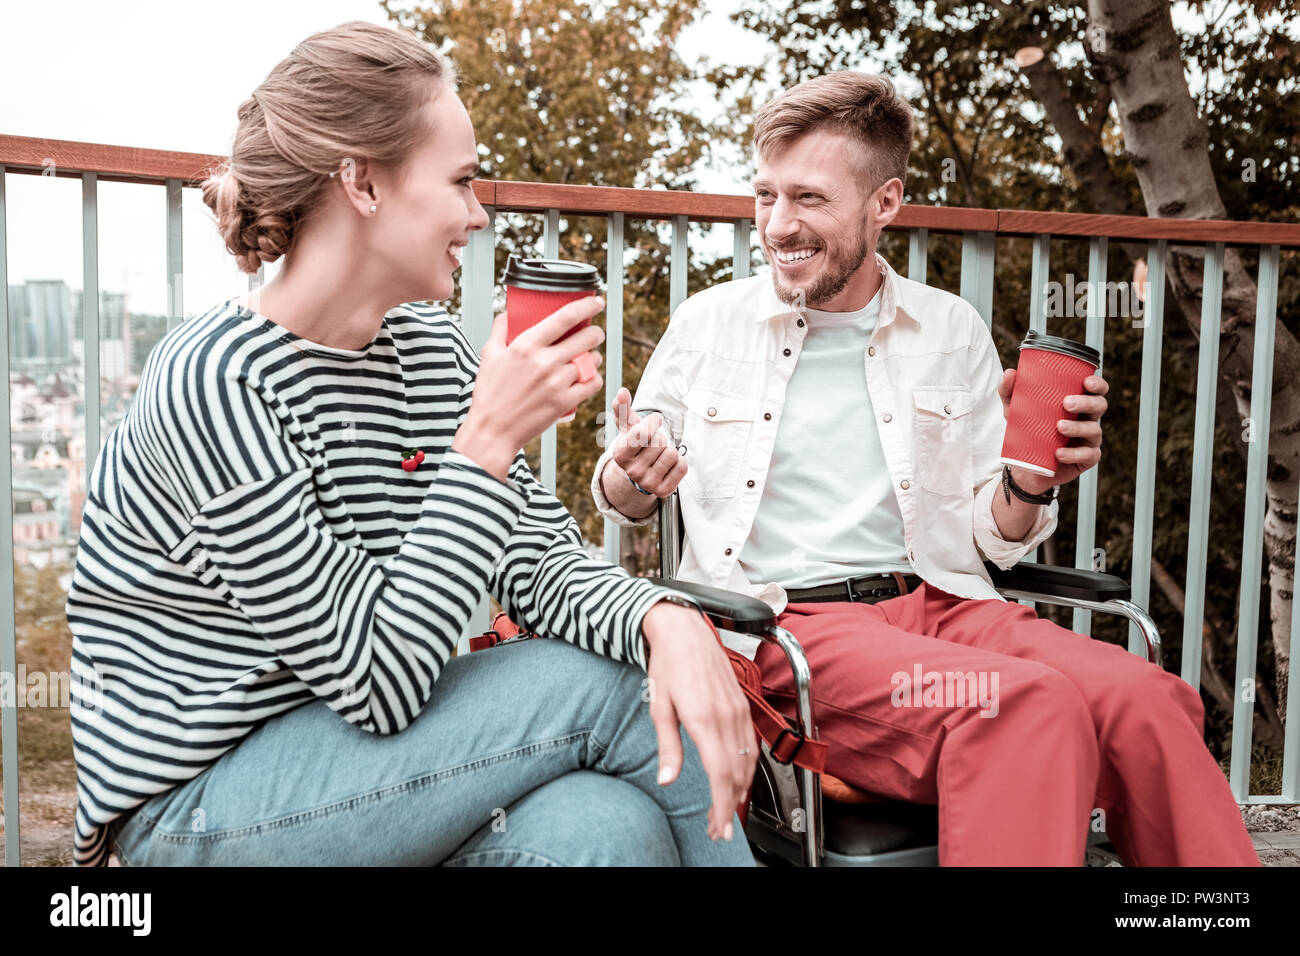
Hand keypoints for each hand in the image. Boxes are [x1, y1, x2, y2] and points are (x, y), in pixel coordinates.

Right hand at [452, 298, 605, 478]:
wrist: (492, 430)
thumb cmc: (489, 393)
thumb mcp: (489, 354)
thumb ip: (500, 329)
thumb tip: (508, 313)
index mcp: (526, 346)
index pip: (565, 317)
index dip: (586, 306)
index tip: (597, 301)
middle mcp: (544, 362)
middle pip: (586, 338)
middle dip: (595, 333)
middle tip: (594, 333)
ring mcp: (556, 383)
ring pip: (591, 362)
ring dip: (595, 357)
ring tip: (589, 358)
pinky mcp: (564, 402)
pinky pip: (592, 384)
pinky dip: (594, 379)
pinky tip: (588, 377)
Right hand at [610, 387, 686, 496]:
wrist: (640, 471)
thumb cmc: (635, 443)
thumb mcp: (628, 426)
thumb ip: (623, 408)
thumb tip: (621, 392)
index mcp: (621, 454)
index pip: (643, 433)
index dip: (653, 422)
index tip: (656, 419)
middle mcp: (632, 471)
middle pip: (660, 442)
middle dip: (660, 438)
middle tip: (653, 445)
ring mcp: (648, 483)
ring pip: (672, 453)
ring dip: (669, 449)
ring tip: (660, 454)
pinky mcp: (663, 491)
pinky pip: (682, 467)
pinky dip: (679, 462)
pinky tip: (667, 465)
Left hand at [641, 601, 756, 840]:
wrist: (685, 629)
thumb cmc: (668, 664)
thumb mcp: (660, 707)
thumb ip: (668, 747)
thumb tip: (668, 779)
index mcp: (705, 720)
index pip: (721, 775)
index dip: (721, 807)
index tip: (718, 827)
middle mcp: (727, 717)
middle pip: (737, 774)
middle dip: (730, 806)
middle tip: (720, 828)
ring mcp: (738, 710)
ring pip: (748, 761)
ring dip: (740, 789)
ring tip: (728, 810)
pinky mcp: (741, 704)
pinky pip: (751, 744)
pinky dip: (748, 767)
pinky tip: (739, 778)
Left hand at [999, 369, 1108, 489]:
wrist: (1026, 465)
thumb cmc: (1027, 430)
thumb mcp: (1015, 410)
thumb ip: (1010, 391)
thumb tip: (1009, 373)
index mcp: (1078, 403)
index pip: (1096, 390)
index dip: (1097, 384)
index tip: (1087, 382)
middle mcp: (1088, 419)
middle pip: (1100, 406)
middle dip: (1086, 403)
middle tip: (1067, 403)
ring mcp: (1089, 439)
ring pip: (1094, 430)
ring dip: (1078, 427)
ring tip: (1059, 427)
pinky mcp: (1086, 458)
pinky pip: (1087, 455)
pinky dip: (1073, 454)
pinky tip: (1059, 453)